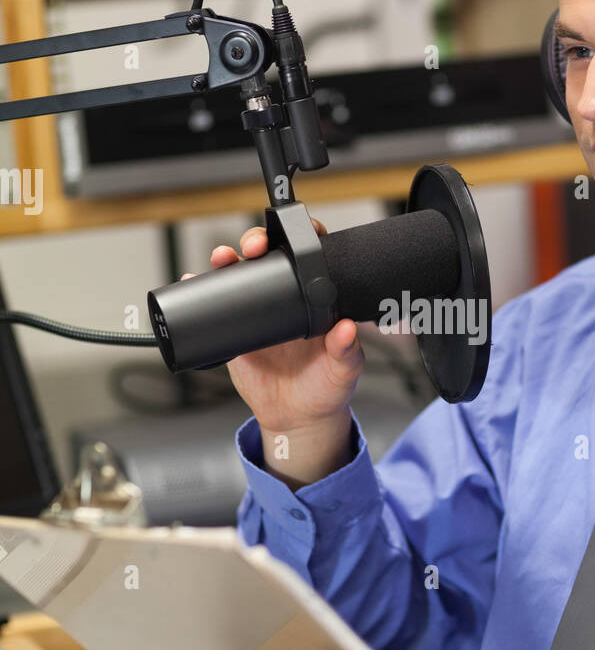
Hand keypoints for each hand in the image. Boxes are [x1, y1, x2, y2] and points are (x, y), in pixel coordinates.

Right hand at [180, 220, 364, 433]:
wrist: (295, 418)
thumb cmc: (326, 389)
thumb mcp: (343, 372)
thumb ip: (347, 353)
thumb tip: (345, 329)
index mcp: (317, 300)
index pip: (313, 257)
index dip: (307, 236)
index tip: (302, 231)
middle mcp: (288, 298)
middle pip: (269, 257)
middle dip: (257, 242)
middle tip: (253, 247)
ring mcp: (259, 312)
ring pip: (240, 275)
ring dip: (227, 259)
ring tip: (221, 258)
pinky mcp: (237, 330)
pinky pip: (215, 306)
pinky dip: (200, 291)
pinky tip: (192, 282)